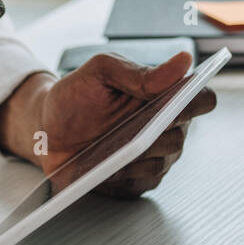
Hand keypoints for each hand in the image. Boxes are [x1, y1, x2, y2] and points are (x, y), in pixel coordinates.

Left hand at [0, 52, 216, 198]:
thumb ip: (138, 70)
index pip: (200, 98)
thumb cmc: (74, 96)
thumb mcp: (99, 71)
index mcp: (163, 96)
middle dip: (161, 128)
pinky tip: (106, 166)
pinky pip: (142, 183)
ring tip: (113, 146)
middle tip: (139, 125)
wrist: (43, 129)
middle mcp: (164, 127)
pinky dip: (125, 174)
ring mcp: (153, 157)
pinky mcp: (136, 182)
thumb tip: (182, 61)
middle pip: (182, 133)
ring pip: (164, 160)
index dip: (197, 99)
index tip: (181, 99)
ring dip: (141, 154)